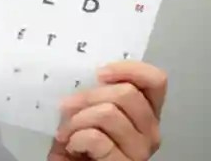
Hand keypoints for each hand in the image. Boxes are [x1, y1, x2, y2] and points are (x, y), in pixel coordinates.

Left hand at [48, 61, 166, 160]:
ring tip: (68, 132)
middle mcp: (150, 131)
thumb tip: (83, 75)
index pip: (155, 81)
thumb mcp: (86, 110)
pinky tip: (72, 146)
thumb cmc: (77, 141)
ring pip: (109, 113)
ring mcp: (140, 151)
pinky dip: (76, 138)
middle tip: (67, 110)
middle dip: (87, 97)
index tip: (100, 74)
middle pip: (127, 94)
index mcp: (144, 112)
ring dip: (77, 120)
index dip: (129, 70)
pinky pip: (96, 137)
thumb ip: (94, 93)